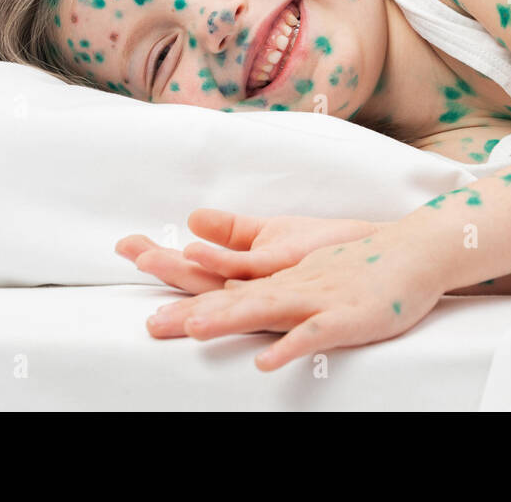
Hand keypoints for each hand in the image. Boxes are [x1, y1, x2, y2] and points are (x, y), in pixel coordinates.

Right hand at [115, 210, 384, 294]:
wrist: (384, 261)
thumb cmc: (331, 254)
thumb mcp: (274, 238)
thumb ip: (233, 232)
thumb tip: (192, 219)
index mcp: (247, 280)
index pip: (195, 272)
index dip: (162, 259)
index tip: (127, 245)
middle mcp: (257, 290)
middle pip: (202, 282)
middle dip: (166, 268)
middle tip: (132, 256)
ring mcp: (278, 288)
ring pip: (224, 285)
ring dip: (190, 273)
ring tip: (159, 260)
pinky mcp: (302, 283)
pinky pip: (262, 278)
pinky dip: (233, 272)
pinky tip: (206, 261)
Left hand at [144, 229, 444, 370]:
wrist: (413, 251)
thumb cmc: (362, 266)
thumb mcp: (312, 267)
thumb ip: (279, 275)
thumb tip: (247, 279)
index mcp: (283, 279)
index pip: (229, 290)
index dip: (189, 299)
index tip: (152, 314)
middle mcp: (292, 287)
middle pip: (235, 299)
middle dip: (193, 312)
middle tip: (153, 325)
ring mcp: (317, 299)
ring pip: (268, 308)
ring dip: (231, 317)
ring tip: (195, 328)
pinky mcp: (345, 316)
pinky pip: (314, 334)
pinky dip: (290, 347)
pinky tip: (267, 362)